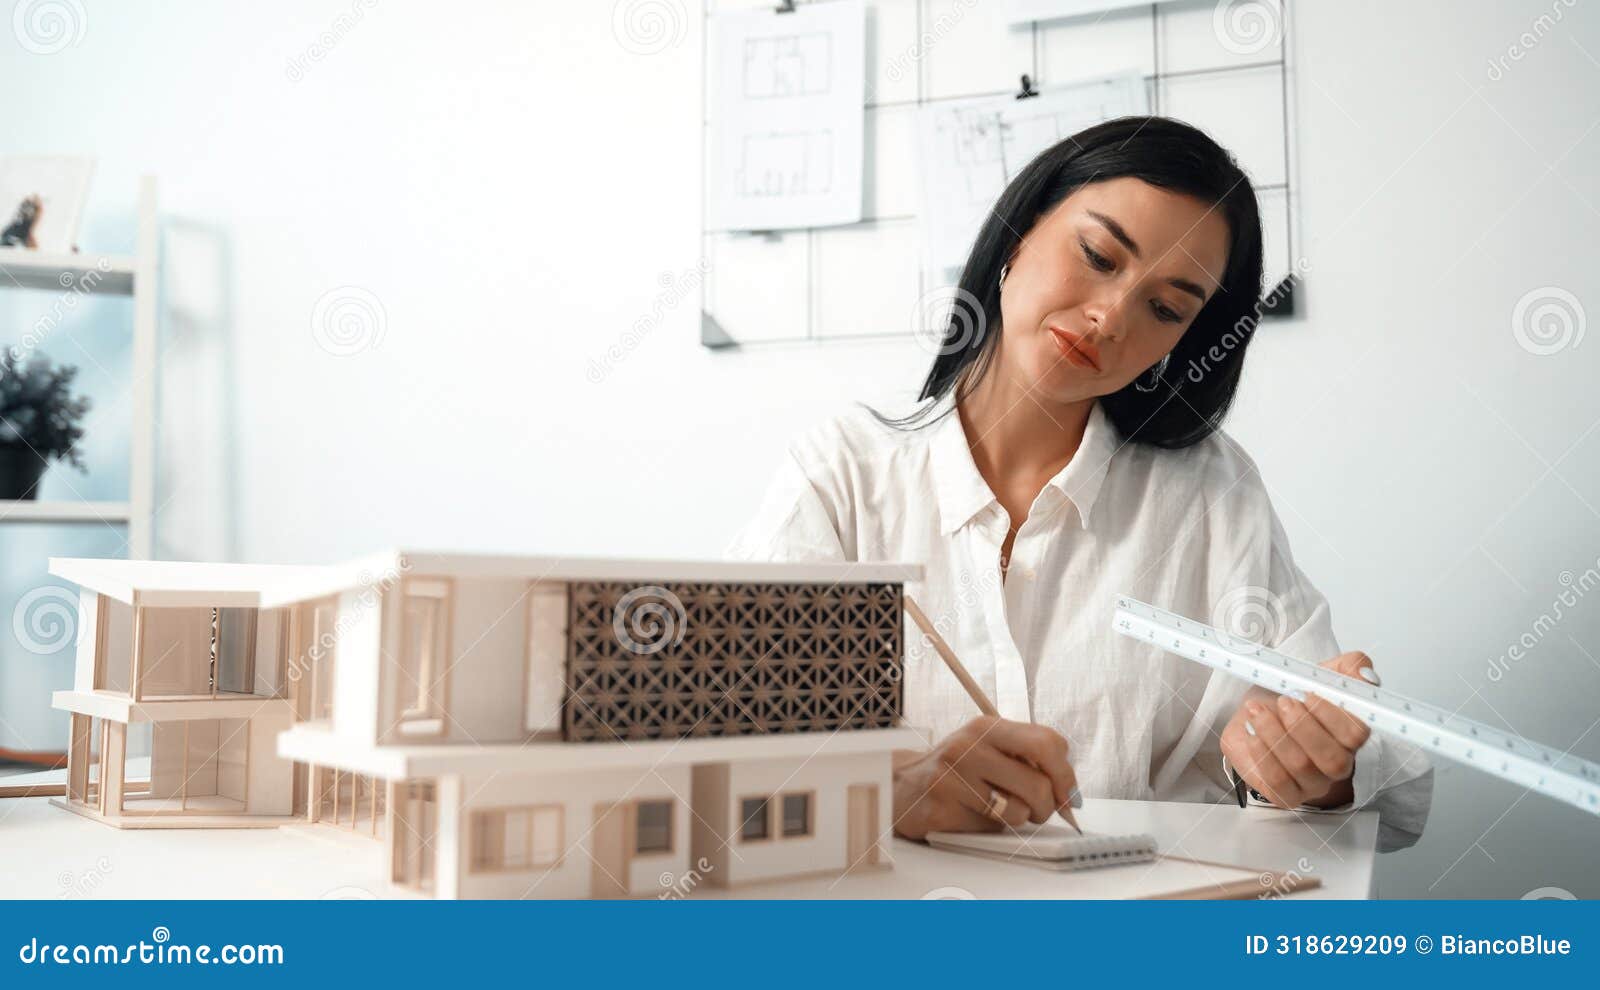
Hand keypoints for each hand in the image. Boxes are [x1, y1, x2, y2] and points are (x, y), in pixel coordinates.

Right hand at [893, 715, 1078, 839]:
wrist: (902, 785)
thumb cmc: (954, 769)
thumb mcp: (987, 747)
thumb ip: (1026, 757)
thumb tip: (1068, 790)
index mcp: (986, 726)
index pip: (1048, 744)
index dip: (1066, 775)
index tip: (1068, 794)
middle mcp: (968, 747)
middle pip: (1038, 783)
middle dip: (1048, 806)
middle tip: (1040, 811)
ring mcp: (952, 778)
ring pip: (1018, 811)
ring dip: (1019, 820)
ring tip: (1000, 811)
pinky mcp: (942, 808)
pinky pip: (989, 829)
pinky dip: (990, 830)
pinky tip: (973, 817)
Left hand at [1220, 651, 1376, 809]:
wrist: (1256, 714)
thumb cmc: (1289, 697)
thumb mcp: (1318, 672)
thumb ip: (1349, 666)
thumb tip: (1365, 676)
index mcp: (1350, 735)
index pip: (1357, 734)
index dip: (1332, 715)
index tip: (1307, 693)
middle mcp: (1337, 764)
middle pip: (1333, 759)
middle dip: (1302, 727)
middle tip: (1283, 702)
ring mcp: (1312, 782)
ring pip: (1301, 767)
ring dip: (1275, 734)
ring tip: (1257, 711)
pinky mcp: (1286, 794)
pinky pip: (1277, 782)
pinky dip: (1262, 753)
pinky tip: (1252, 732)